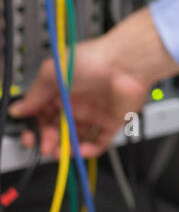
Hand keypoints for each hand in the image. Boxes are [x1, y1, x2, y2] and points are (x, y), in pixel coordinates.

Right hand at [7, 36, 150, 159]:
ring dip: (66, 149)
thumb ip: (35, 94)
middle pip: (58, 130)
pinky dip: (89, 151)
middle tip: (46, 146)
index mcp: (61, 91)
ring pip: (76, 139)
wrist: (126, 61)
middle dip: (49, 141)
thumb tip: (19, 109)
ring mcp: (94, 114)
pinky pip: (99, 143)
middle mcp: (77, 104)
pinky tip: (80, 150)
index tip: (30, 137)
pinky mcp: (112, 123)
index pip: (43, 115)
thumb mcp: (54, 72)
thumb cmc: (93, 59)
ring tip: (60, 152)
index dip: (35, 128)